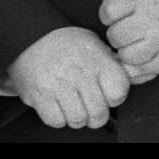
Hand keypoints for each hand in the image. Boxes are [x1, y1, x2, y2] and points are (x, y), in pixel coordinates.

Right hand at [6, 27, 128, 128]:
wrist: (29, 36)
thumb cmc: (65, 43)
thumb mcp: (92, 43)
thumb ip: (110, 62)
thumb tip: (130, 79)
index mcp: (96, 58)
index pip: (119, 92)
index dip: (115, 98)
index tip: (108, 94)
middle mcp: (78, 71)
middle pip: (99, 113)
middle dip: (96, 115)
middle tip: (90, 106)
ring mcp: (58, 84)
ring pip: (78, 121)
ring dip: (77, 117)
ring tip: (73, 104)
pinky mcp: (39, 95)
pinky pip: (56, 121)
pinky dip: (58, 118)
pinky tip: (58, 104)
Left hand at [99, 0, 158, 79]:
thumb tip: (109, 13)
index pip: (110, 9)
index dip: (108, 14)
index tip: (115, 14)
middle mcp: (153, 20)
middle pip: (116, 35)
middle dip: (116, 35)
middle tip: (126, 31)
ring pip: (126, 56)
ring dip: (126, 52)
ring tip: (134, 45)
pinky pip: (139, 72)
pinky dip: (136, 67)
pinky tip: (142, 56)